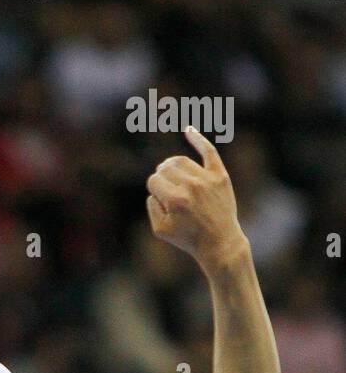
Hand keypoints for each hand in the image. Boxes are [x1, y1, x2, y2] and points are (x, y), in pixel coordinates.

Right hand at [146, 126, 247, 272]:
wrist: (219, 242)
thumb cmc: (188, 238)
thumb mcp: (160, 230)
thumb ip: (151, 206)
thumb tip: (155, 188)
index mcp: (174, 200)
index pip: (154, 180)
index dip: (154, 189)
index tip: (162, 201)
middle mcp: (190, 186)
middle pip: (166, 168)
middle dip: (162, 177)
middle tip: (167, 190)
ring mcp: (207, 179)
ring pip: (181, 160)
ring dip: (172, 165)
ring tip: (172, 173)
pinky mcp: (220, 176)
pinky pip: (208, 151)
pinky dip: (198, 139)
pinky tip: (188, 130)